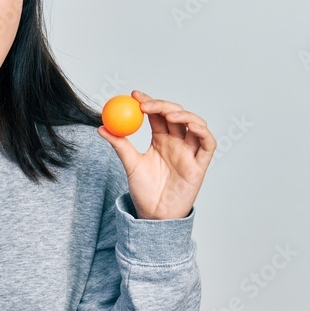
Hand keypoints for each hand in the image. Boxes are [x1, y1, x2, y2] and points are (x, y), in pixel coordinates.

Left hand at [97, 90, 215, 219]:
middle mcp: (177, 143)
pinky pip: (208, 145)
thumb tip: (101, 127)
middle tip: (146, 105)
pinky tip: (192, 126)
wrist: (154, 216)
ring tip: (168, 115)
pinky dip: (203, 132)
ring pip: (194, 125)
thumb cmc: (144, 191)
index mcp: (160, 140)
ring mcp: (190, 152)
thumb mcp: (130, 165)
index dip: (149, 102)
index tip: (135, 94)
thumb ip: (120, 145)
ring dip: (184, 116)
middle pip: (176, 116)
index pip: (157, 115)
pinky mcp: (200, 165)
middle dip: (163, 106)